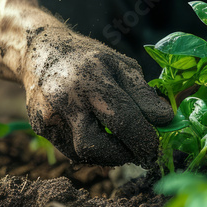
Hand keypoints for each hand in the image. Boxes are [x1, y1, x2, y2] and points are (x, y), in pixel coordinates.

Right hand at [21, 25, 173, 166]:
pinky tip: (100, 137)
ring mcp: (48, 115)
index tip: (156, 145)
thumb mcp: (121, 64)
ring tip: (122, 143)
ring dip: (109, 155)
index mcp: (91, 78)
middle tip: (140, 151)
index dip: (144, 138)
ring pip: (83, 154)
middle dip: (124, 154)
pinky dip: (92, 151)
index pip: (122, 119)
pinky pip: (71, 152)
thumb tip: (165, 120)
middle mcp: (65, 99)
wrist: (40, 51)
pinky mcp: (40, 127)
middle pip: (95, 145)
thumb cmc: (89, 58)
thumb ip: (143, 93)